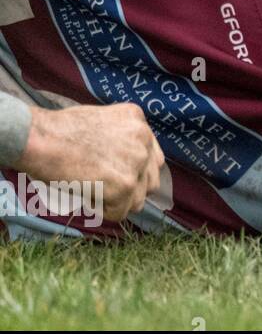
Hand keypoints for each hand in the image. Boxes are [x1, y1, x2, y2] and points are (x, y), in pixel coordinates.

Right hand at [15, 103, 163, 222]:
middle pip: (150, 180)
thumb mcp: (98, 120)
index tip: (115, 178)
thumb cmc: (55, 132)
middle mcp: (144, 140)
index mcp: (137, 121)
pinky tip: (85, 197)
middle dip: (130, 190)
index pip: (152, 158)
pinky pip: (119, 212)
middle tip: (104, 190)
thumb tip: (121, 163)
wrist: (37, 138)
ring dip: (116, 203)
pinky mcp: (125, 185)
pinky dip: (102, 211)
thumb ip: (118, 138)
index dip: (134, 173)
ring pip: (138, 199)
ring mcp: (137, 162)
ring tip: (91, 192)